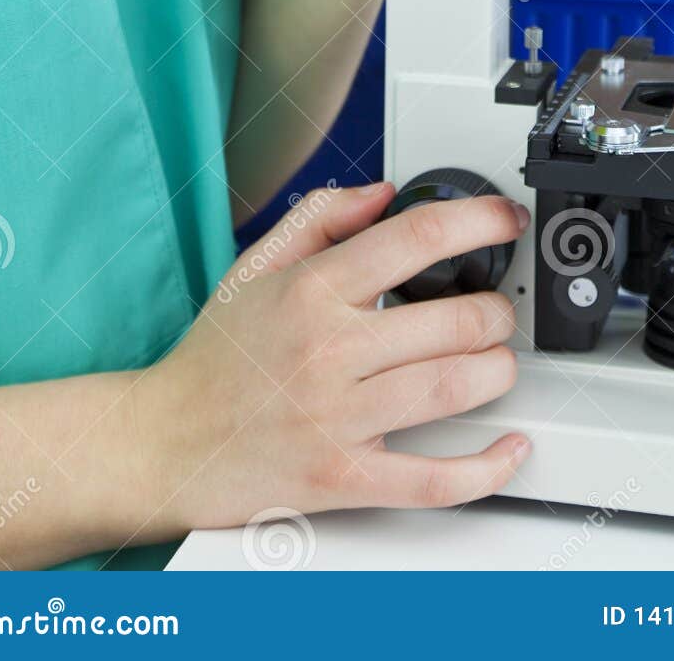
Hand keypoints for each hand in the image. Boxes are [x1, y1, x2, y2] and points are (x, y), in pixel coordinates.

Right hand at [140, 183, 530, 530]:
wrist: (165, 443)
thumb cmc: (215, 357)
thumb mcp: (254, 265)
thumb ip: (320, 216)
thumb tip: (383, 193)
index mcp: (312, 290)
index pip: (415, 239)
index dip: (477, 221)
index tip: (503, 220)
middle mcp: (329, 350)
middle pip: (453, 319)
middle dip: (495, 311)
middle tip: (497, 310)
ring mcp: (338, 419)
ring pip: (452, 388)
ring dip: (496, 371)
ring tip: (496, 361)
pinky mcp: (343, 480)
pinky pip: (431, 481)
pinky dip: (483, 468)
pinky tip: (508, 448)